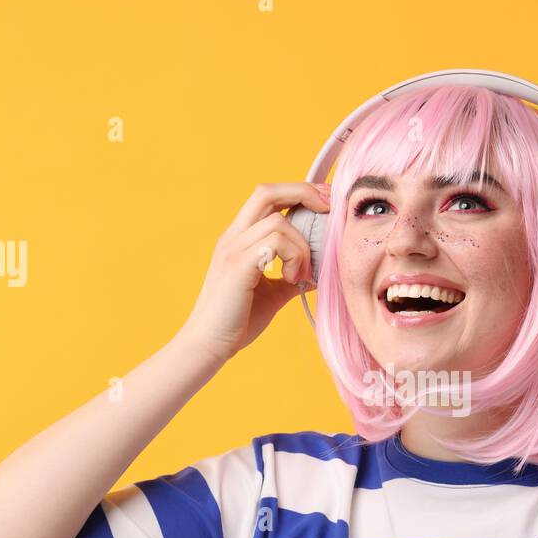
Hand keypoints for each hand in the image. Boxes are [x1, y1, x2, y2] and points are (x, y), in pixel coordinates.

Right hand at [176, 181, 330, 363]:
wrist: (208, 345)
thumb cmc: (237, 321)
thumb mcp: (273, 293)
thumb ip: (293, 276)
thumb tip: (320, 270)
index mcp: (239, 239)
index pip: (268, 197)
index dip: (298, 192)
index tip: (326, 202)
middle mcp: (233, 237)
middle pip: (267, 192)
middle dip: (303, 192)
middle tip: (329, 209)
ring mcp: (233, 249)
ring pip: (278, 221)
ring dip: (302, 246)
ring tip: (302, 275)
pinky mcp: (237, 265)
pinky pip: (275, 241)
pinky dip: (294, 257)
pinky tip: (293, 280)